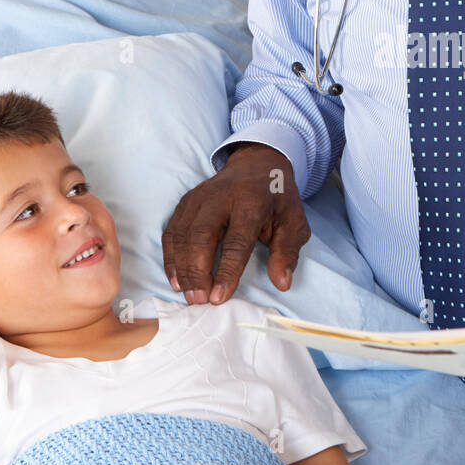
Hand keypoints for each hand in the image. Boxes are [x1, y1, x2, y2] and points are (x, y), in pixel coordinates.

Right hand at [161, 143, 309, 304]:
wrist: (258, 164)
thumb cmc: (277, 199)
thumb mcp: (293, 222)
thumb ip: (287, 252)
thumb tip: (282, 283)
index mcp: (252, 202)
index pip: (237, 241)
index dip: (226, 271)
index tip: (219, 297)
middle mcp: (222, 197)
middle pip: (201, 235)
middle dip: (196, 271)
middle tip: (198, 301)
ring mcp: (200, 198)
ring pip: (182, 234)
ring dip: (181, 268)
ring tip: (187, 295)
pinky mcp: (186, 201)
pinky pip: (172, 231)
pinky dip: (171, 257)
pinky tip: (176, 278)